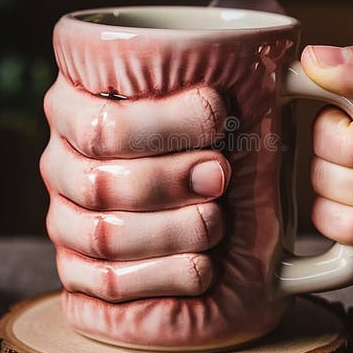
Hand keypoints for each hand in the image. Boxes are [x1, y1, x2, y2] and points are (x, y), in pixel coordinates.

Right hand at [40, 77, 230, 300]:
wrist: (184, 208)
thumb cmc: (198, 138)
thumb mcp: (198, 99)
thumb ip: (215, 80)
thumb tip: (291, 67)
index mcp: (75, 107)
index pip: (104, 123)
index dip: (163, 123)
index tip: (218, 112)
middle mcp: (62, 164)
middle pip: (103, 182)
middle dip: (171, 179)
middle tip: (221, 174)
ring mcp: (65, 221)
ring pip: (106, 237)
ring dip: (173, 232)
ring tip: (216, 221)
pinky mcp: (76, 272)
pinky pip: (108, 285)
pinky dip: (162, 278)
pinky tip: (202, 267)